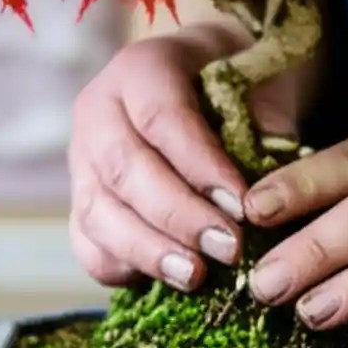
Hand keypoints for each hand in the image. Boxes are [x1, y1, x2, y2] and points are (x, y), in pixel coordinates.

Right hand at [68, 23, 298, 290]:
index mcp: (141, 67)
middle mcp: (99, 109)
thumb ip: (263, 131)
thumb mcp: (264, 86)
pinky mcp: (82, 199)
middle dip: (178, 217)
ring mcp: (83, 158)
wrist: (214, 79)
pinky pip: (87, 242)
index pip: (162, 117)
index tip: (242, 206)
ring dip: (148, 250)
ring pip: (99, 211)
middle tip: (227, 249)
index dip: (199, 166)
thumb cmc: (246, 83)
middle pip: (124, 169)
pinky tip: (163, 280)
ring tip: (196, 276)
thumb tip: (263, 199)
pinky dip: (121, 266)